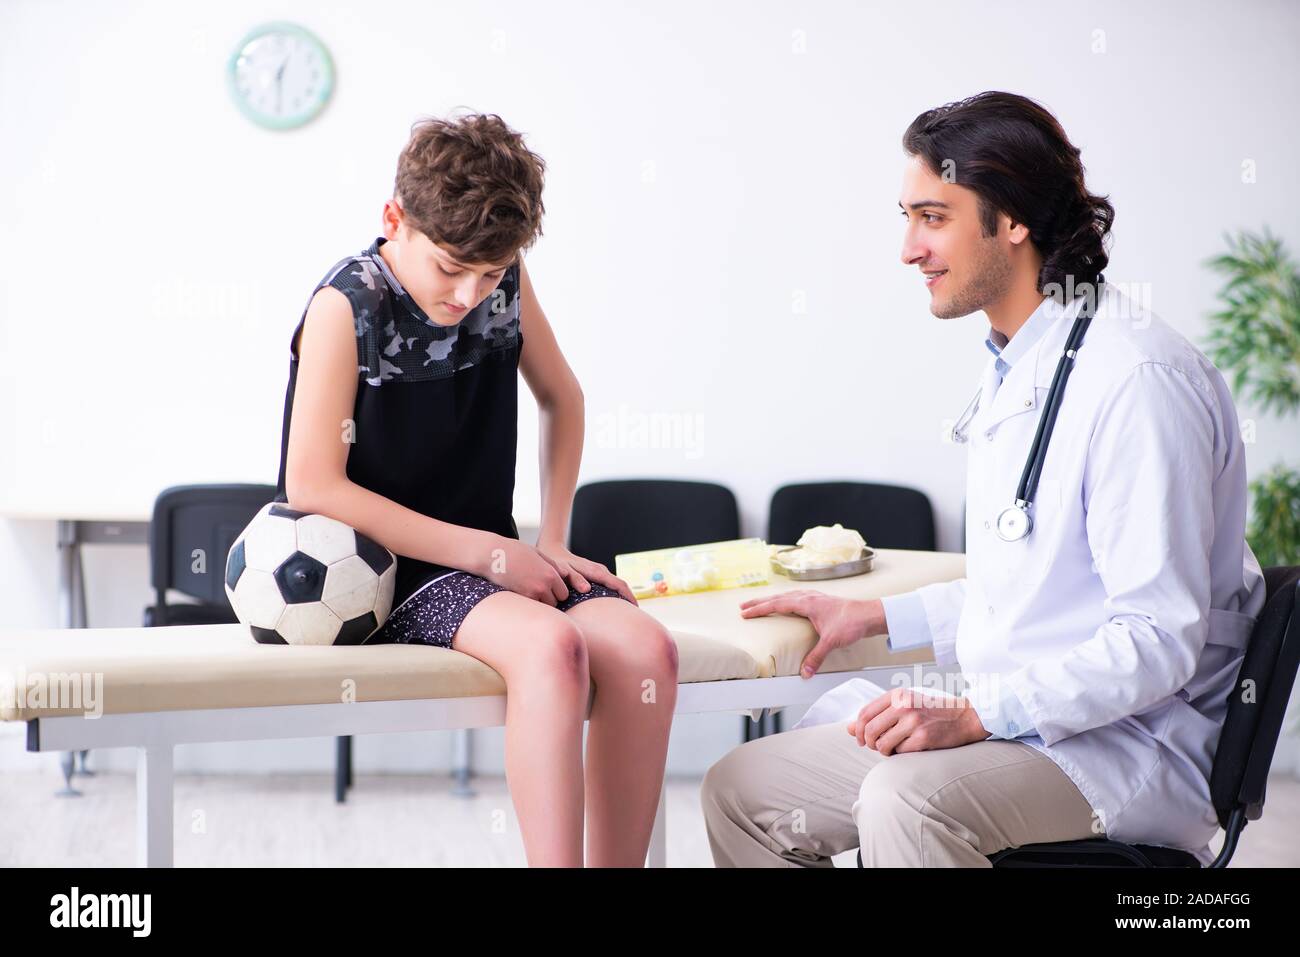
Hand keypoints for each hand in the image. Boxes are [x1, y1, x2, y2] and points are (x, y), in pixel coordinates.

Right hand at [481, 535, 570, 604]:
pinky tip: (521, 592)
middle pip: (555, 602)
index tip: (549, 587)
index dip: (557, 591)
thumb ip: (553, 565)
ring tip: (528, 591)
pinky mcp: (519, 598)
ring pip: (542, 607)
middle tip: (538, 589)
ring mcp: (531, 593)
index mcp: (550, 574)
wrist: (492, 555)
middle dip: (549, 598)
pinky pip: (530, 606)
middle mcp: (543, 586)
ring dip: (539, 602)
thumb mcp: (537, 553)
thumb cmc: (514, 551)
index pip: (564, 593)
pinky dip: (528, 603)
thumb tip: (566, 575)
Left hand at [535, 540, 637, 604]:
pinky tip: (612, 605)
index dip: (628, 596)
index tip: (635, 608)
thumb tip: (587, 589)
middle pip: (620, 585)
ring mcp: (599, 572)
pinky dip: (614, 594)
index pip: (618, 584)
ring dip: (622, 597)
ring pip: (615, 585)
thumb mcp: (563, 570)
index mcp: (596, 571)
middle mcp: (600, 571)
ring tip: (625, 613)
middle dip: (629, 599)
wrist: (553, 550)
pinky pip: (609, 585)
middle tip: (634, 616)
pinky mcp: (595, 575)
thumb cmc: (557, 563)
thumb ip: (574, 578)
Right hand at [739, 590, 882, 677]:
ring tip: (761, 604)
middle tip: (743, 606)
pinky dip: (786, 600)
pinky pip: (797, 597)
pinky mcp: (821, 601)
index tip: (745, 612)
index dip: (759, 609)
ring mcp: (815, 597)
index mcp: (807, 603)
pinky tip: (788, 604)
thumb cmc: (852, 623)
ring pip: (787, 596)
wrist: (870, 614)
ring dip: (772, 600)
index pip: (777, 604)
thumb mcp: (831, 642)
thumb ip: (816, 657)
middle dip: (760, 602)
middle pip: (778, 597)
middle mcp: (809, 597)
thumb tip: (804, 673)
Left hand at [847, 687, 990, 754]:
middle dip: (867, 743)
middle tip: (874, 747)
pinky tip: (907, 748)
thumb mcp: (903, 706)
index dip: (857, 730)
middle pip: (869, 730)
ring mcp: (913, 721)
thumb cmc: (930, 712)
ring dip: (883, 750)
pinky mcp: (922, 737)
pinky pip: (898, 752)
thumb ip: (876, 715)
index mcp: (897, 695)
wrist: (964, 717)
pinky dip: (899, 754)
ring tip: (892, 748)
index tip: (860, 739)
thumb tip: (847, 729)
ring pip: (881, 744)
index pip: (864, 713)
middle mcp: (903, 705)